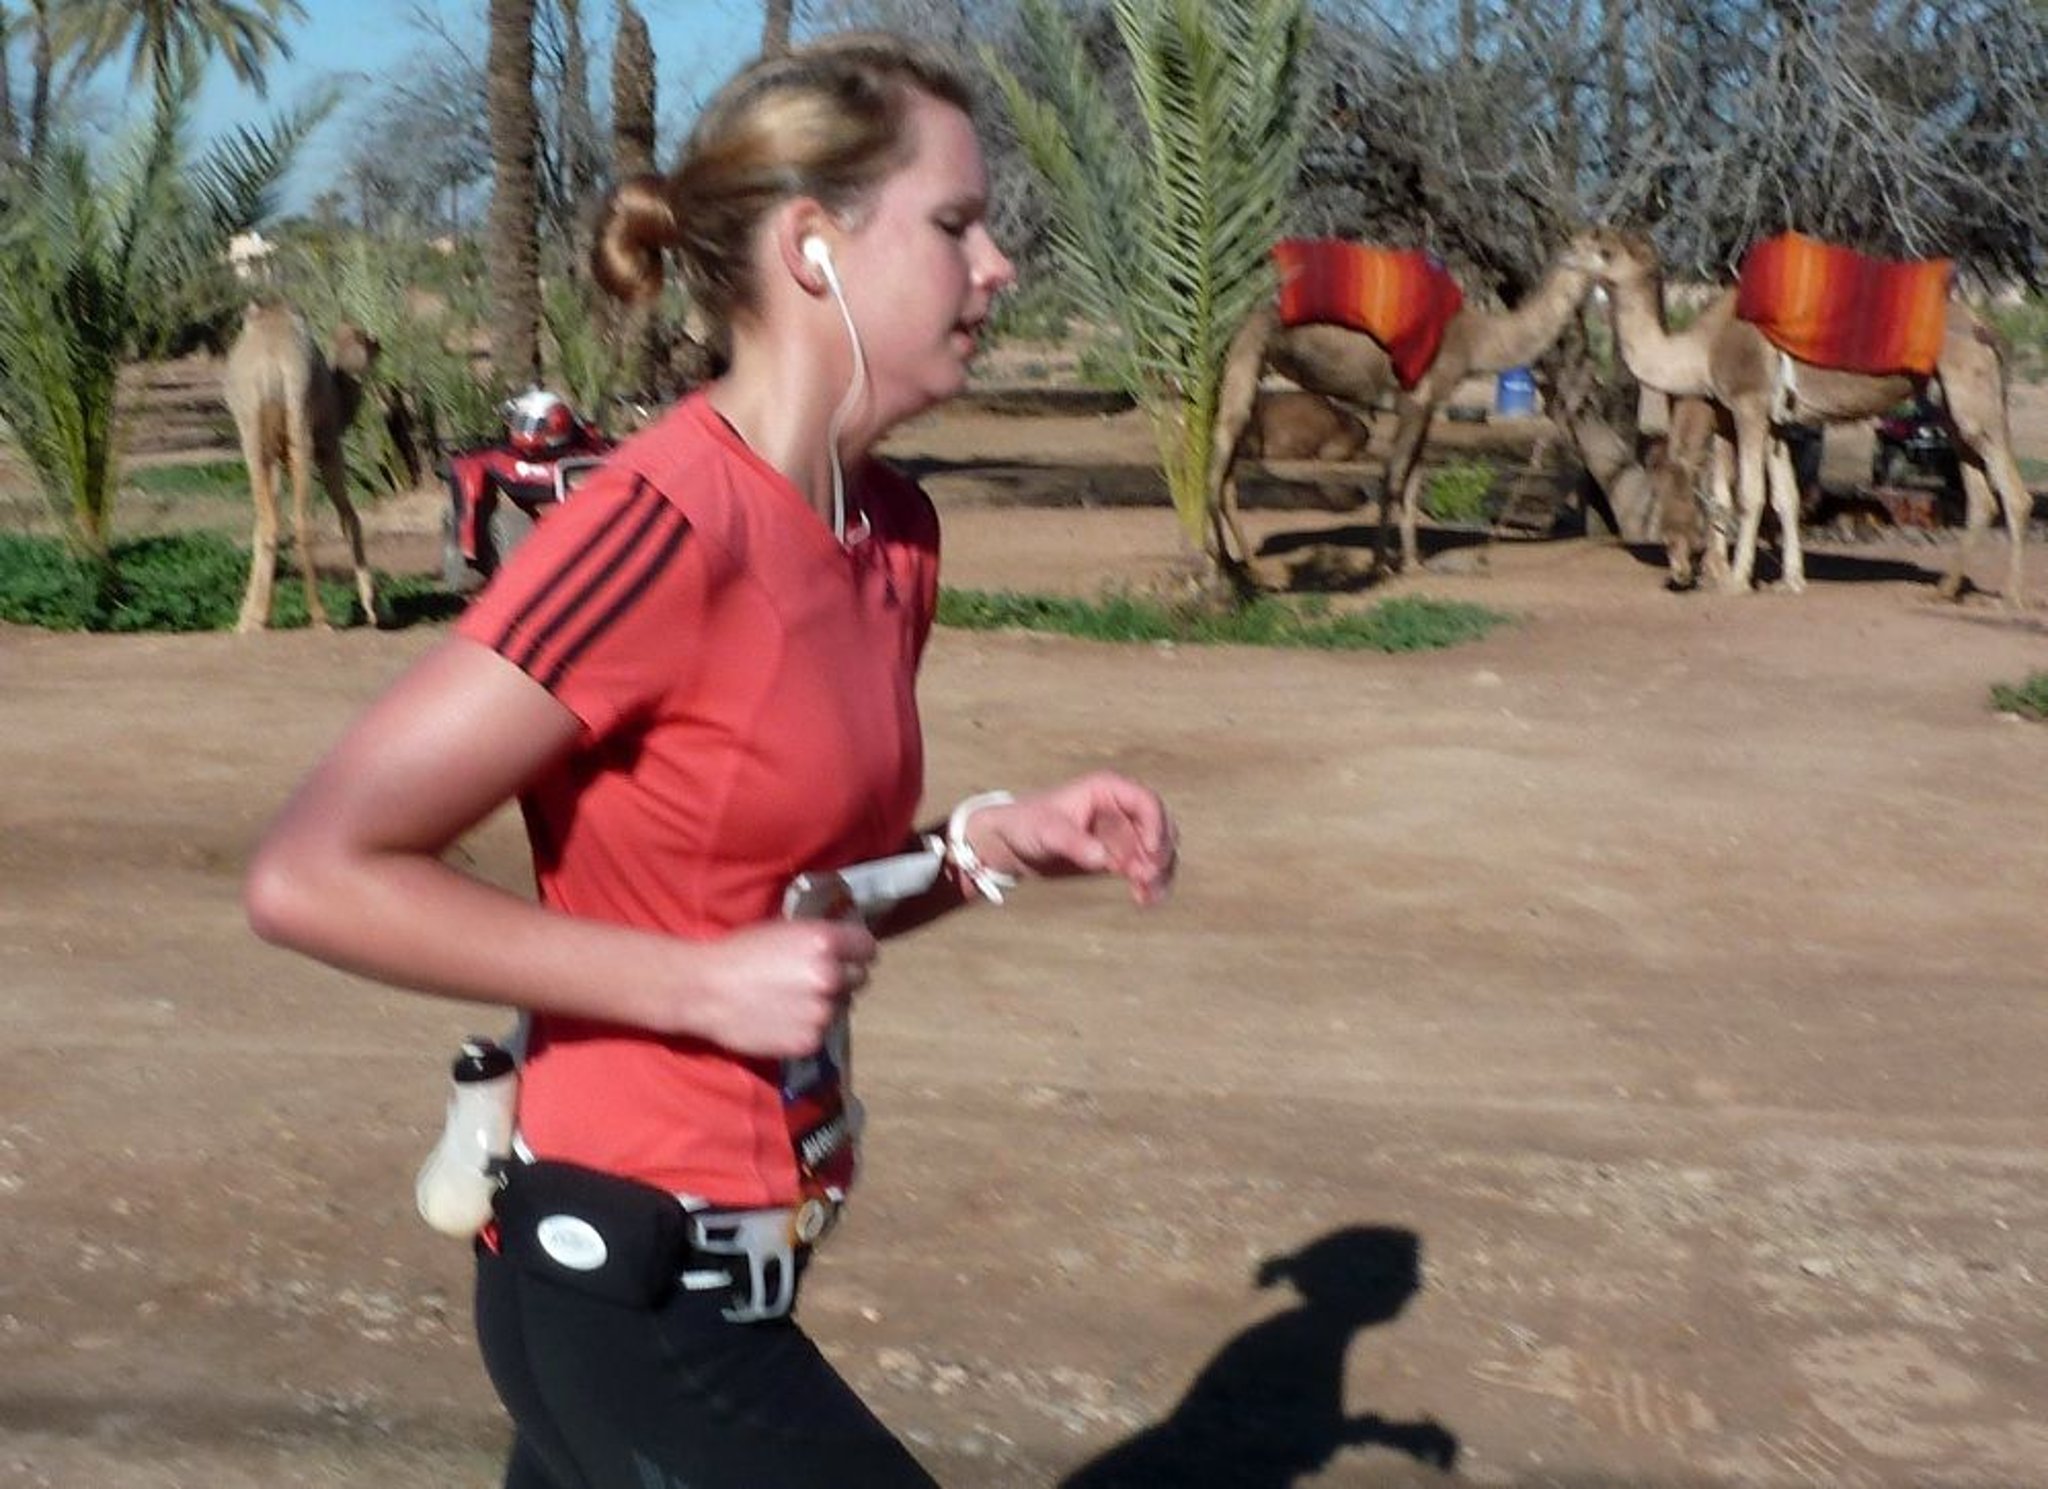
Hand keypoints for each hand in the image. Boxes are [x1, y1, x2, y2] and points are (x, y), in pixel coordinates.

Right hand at [684, 917, 877, 1057]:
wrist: (705, 991)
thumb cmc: (738, 952)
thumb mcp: (783, 931)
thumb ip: (817, 940)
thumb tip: (841, 947)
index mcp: (826, 942)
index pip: (867, 948)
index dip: (855, 952)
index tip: (846, 956)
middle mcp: (831, 976)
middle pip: (859, 978)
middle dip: (843, 977)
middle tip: (816, 980)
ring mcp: (822, 1012)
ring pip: (840, 1007)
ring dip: (825, 1004)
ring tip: (793, 1002)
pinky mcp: (809, 1041)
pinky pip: (820, 1032)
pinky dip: (808, 1027)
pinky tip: (783, 1020)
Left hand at [969, 771, 1177, 904]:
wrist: (1011, 844)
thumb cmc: (1026, 825)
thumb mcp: (1047, 831)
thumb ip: (1074, 842)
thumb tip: (1103, 859)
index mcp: (1107, 790)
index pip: (1147, 803)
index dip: (1156, 827)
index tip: (1151, 854)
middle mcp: (1120, 808)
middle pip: (1160, 827)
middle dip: (1160, 854)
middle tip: (1146, 879)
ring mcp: (1122, 833)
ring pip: (1157, 851)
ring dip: (1159, 873)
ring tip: (1148, 896)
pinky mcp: (1118, 855)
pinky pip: (1145, 868)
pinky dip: (1150, 883)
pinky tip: (1144, 900)